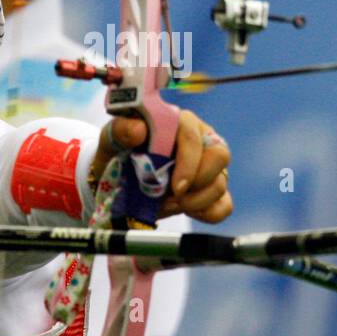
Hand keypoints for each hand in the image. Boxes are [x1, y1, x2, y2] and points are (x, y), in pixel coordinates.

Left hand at [90, 110, 232, 222]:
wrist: (118, 181)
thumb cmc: (119, 153)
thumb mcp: (113, 140)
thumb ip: (121, 130)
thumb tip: (138, 129)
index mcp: (179, 123)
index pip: (194, 136)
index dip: (189, 162)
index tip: (177, 187)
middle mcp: (200, 141)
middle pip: (220, 156)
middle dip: (199, 181)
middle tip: (175, 196)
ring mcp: (208, 166)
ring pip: (221, 183)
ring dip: (196, 201)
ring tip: (170, 203)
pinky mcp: (211, 189)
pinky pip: (224, 204)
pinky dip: (208, 212)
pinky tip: (186, 210)